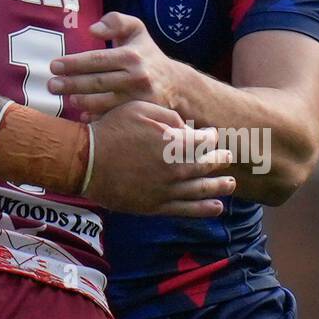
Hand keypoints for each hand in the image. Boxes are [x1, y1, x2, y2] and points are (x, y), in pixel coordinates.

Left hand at [49, 13, 183, 116]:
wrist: (177, 84)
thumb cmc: (147, 54)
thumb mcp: (136, 30)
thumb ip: (116, 22)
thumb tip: (93, 29)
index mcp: (132, 56)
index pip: (97, 60)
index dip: (74, 63)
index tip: (53, 65)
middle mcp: (137, 78)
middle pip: (97, 83)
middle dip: (71, 84)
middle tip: (51, 85)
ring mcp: (139, 99)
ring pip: (104, 103)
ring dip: (82, 102)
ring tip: (65, 98)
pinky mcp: (141, 114)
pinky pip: (115, 118)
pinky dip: (97, 119)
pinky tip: (82, 116)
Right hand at [85, 100, 233, 217]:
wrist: (87, 161)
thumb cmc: (111, 130)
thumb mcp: (139, 108)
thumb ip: (168, 115)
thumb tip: (186, 128)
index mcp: (174, 143)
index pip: (204, 141)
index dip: (210, 137)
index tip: (211, 135)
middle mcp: (176, 169)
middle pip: (207, 165)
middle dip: (219, 160)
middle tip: (228, 157)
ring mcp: (167, 190)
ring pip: (202, 190)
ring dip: (219, 186)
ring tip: (230, 184)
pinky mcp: (156, 206)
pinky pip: (187, 210)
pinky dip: (204, 209)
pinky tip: (217, 207)